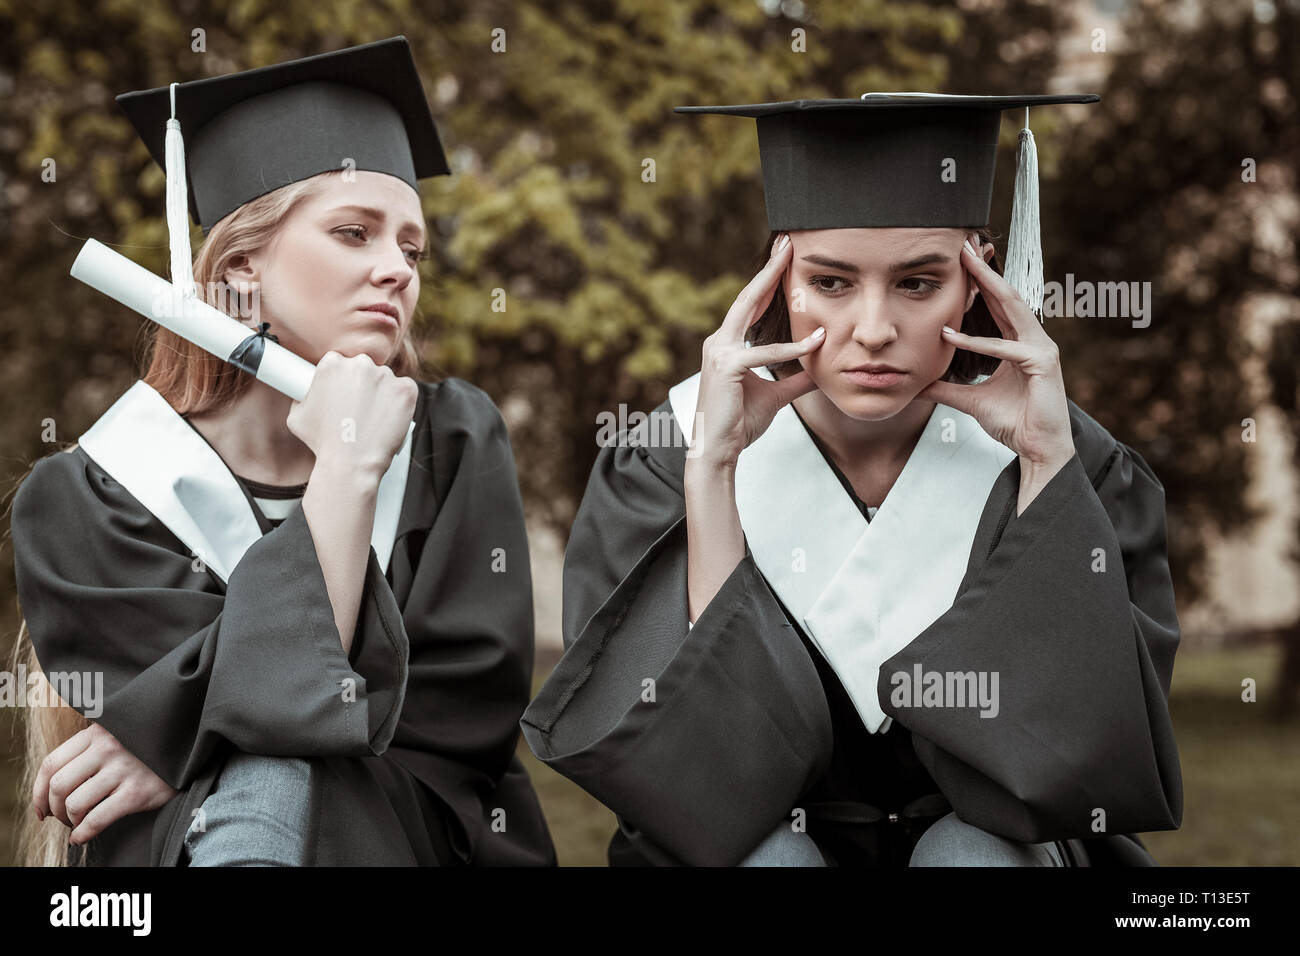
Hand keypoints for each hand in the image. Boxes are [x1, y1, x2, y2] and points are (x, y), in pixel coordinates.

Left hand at [33, 722, 177, 845]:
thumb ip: (88, 749)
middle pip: (58, 785)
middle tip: (63, 819)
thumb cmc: (147, 749)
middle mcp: (108, 748)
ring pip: (74, 804)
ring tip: (78, 825)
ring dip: (70, 822)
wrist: (189, 749)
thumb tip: (50, 787)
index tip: (41, 809)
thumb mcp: (116, 736)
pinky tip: (82, 837)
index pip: (51, 763)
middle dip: (54, 809)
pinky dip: (83, 834)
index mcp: (97, 733)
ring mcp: (124, 770)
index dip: (38, 792)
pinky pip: (97, 819)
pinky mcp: (138, 792)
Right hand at [286, 352, 418, 478]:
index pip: (339, 362)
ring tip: (373, 419)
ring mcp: (386, 376)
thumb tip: (306, 392)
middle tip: (358, 409)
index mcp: (332, 363)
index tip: (343, 394)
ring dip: (382, 393)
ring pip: (385, 380)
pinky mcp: (406, 390)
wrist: (350, 464)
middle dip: (362, 384)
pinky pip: (406, 389)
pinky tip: (390, 417)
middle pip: (363, 367)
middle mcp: (360, 364)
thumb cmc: (323, 443)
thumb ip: (302, 395)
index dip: (341, 380)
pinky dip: (401, 401)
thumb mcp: (297, 415)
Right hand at [691, 233, 826, 468]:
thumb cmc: (739, 423)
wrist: (718, 450)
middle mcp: (718, 343)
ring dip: (772, 284)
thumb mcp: (775, 396)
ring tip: (791, 261)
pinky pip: (763, 353)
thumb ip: (795, 379)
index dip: (767, 281)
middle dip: (768, 268)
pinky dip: (789, 348)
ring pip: (748, 311)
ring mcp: (719, 353)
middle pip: (746, 296)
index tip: (784, 257)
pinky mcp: (727, 368)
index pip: (749, 306)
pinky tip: (812, 340)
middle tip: (788, 242)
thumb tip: (819, 369)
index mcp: (726, 346)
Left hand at [917, 234, 1074, 470]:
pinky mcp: (1042, 365)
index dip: (979, 283)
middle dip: (984, 271)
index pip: (997, 306)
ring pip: (1012, 311)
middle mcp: (1032, 341)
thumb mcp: (970, 401)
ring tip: (966, 266)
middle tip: (963, 246)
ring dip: (989, 287)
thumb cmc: (1014, 422)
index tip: (959, 262)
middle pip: (1006, 298)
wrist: (1037, 449)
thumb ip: (946, 390)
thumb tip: (919, 385)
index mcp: (1018, 344)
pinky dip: (978, 343)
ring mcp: (1040, 350)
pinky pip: (1006, 350)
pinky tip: (951, 336)